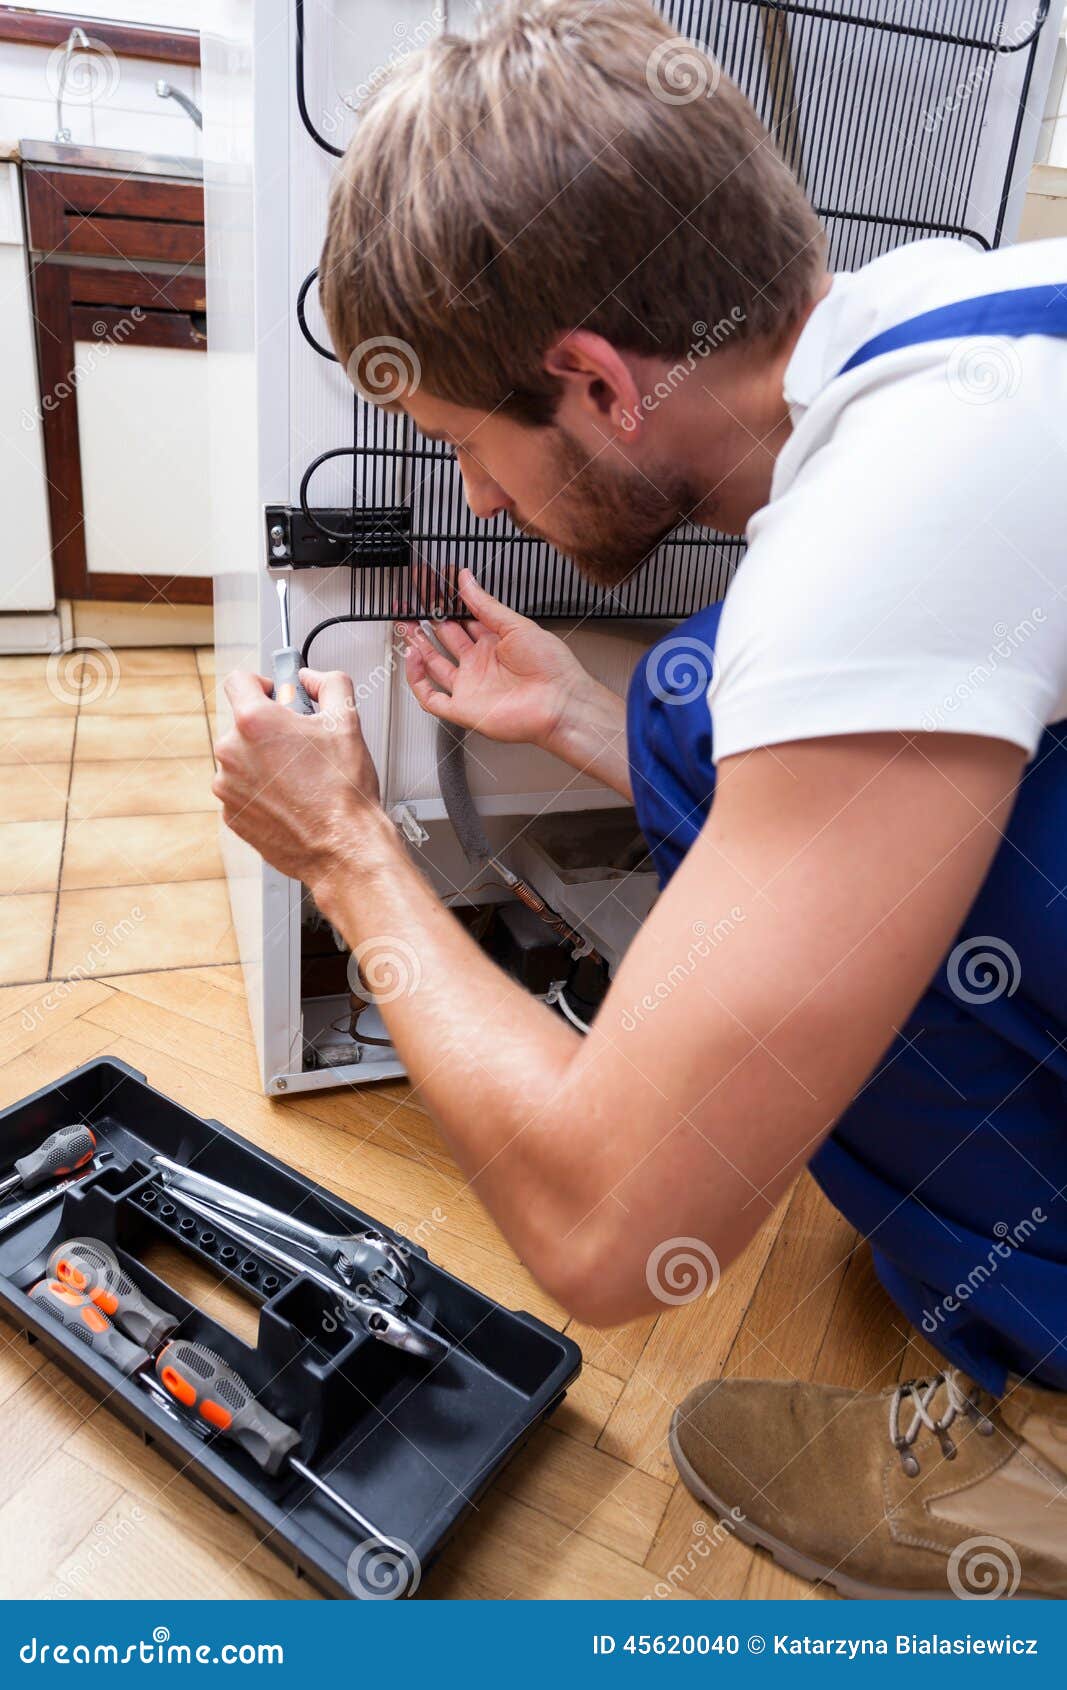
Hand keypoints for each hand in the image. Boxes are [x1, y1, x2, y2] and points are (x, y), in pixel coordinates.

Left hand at [213, 668, 392, 890]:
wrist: (343, 847)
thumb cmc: (343, 792)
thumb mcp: (348, 721)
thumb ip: (329, 684)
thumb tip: (314, 679)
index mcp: (254, 722)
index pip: (239, 680)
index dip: (264, 683)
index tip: (278, 696)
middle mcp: (231, 753)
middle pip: (243, 724)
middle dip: (271, 729)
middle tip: (303, 744)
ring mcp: (227, 787)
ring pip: (242, 760)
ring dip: (265, 762)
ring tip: (301, 777)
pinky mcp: (232, 815)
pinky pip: (242, 791)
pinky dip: (262, 791)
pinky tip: (292, 798)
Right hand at [400, 569, 593, 752]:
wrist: (560, 703)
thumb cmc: (551, 668)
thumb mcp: (516, 625)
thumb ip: (486, 604)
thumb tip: (467, 580)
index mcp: (495, 644)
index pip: (463, 622)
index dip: (446, 608)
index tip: (432, 592)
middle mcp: (480, 666)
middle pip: (445, 642)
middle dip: (426, 625)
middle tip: (411, 608)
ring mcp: (471, 687)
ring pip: (434, 667)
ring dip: (418, 648)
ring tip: (404, 627)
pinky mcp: (464, 709)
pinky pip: (432, 698)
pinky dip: (417, 681)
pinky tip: (413, 660)